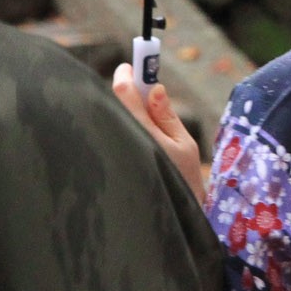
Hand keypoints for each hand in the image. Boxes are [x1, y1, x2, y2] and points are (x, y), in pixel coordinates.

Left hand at [113, 63, 205, 199]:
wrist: (168, 224)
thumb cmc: (183, 183)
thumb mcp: (184, 146)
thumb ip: (166, 115)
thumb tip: (154, 88)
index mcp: (142, 132)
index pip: (124, 93)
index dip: (128, 74)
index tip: (132, 66)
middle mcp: (121, 140)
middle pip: (113, 104)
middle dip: (126, 93)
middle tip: (141, 92)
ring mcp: (111, 153)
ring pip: (110, 120)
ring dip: (123, 112)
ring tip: (143, 122)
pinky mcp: (106, 164)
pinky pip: (109, 136)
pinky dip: (120, 129)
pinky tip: (135, 140)